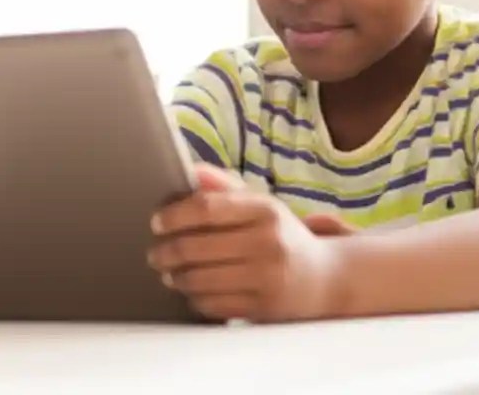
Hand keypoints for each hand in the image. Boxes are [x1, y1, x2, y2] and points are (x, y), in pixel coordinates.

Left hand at [148, 164, 347, 321]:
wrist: (324, 279)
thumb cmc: (280, 236)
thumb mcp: (261, 205)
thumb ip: (225, 185)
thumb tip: (191, 169)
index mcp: (265, 210)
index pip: (206, 208)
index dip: (173, 215)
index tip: (156, 222)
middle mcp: (267, 243)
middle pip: (194, 247)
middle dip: (164, 252)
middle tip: (154, 253)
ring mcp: (267, 279)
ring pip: (198, 279)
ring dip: (174, 277)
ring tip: (168, 272)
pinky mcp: (263, 309)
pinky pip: (211, 305)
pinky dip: (193, 298)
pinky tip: (191, 291)